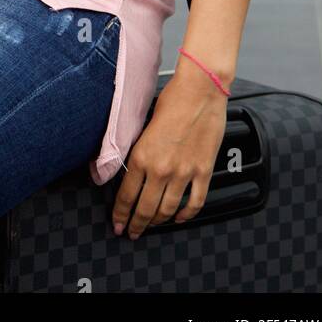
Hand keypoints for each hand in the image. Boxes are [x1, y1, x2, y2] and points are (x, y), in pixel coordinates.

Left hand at [110, 64, 227, 239]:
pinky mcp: (203, 171)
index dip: (120, 214)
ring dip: (158, 223)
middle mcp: (161, 168)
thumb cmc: (172, 100)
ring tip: (152, 227)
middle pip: (145, 208)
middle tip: (131, 232)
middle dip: (136, 224)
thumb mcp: (144, 125)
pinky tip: (180, 217)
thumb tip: (132, 168)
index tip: (117, 223)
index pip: (126, 195)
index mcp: (142, 156)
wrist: (200, 90)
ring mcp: (184, 172)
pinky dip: (187, 215)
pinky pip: (194, 202)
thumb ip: (138, 150)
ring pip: (168, 210)